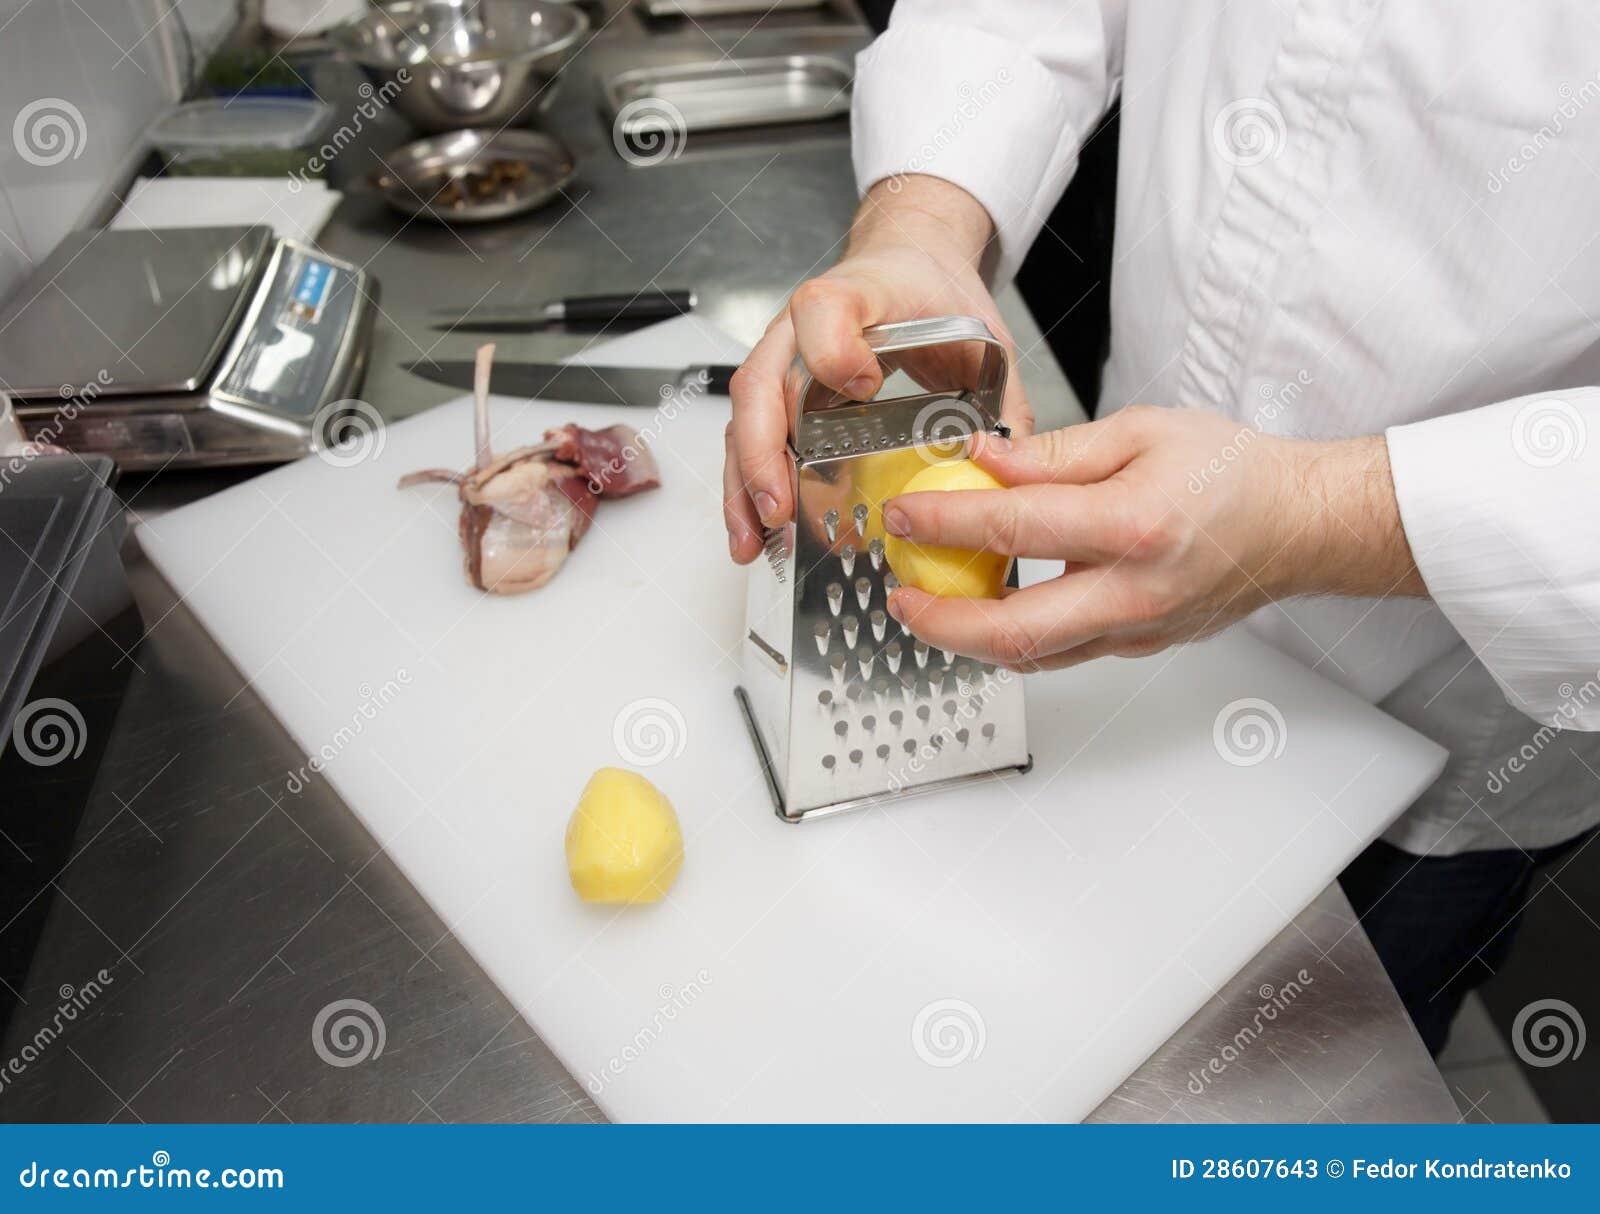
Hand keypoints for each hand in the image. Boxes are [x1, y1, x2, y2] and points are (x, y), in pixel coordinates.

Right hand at [723, 175, 1032, 562]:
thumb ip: (1000, 396)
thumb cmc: (933, 294)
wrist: (907, 264)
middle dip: (763, 453)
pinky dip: (746, 489)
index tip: (863, 385)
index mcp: (856, 295)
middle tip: (779, 508)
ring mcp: (782, 361)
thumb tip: (1010, 465)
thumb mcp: (979, 333)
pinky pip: (749, 439)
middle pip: (761, 383)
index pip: (824, 311)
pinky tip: (757, 533)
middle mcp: (801, 328)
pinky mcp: (777, 393)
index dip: (835, 350)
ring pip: (744, 420)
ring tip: (751, 541)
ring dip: (742, 485)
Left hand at [882, 406, 1426, 670]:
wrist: (1297, 525)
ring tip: (928, 603)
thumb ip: (1054, 453)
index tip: (901, 514)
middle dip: (939, 621)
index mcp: (1134, 526)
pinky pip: (1061, 653)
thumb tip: (981, 461)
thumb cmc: (1230, 471)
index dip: (945, 523)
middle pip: (1014, 632)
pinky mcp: (1139, 646)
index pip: (1015, 531)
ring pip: (1033, 656)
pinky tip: (988, 607)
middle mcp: (1135, 592)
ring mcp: (1138, 630)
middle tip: (897, 595)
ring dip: (969, 638)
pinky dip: (1013, 637)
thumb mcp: (1140, 431)